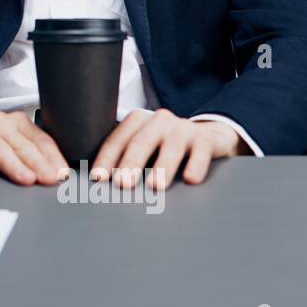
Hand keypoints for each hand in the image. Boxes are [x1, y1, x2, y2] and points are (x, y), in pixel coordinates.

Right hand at [0, 110, 69, 184]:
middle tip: (49, 179)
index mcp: (16, 122)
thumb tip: (58, 177)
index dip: (52, 157)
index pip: (39, 139)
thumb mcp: (10, 151)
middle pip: (21, 143)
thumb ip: (30, 158)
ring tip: (25, 180)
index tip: (63, 174)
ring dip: (12, 164)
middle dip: (37, 163)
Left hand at [90, 108, 241, 190]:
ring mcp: (183, 128)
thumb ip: (124, 158)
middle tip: (123, 184)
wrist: (207, 137)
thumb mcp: (144, 147)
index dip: (107, 158)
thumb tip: (99, 183)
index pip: (118, 140)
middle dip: (131, 163)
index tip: (98, 177)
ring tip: (155, 186)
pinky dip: (196, 165)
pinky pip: (201, 151)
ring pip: (172, 146)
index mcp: (138, 120)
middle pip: (142, 141)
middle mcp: (159, 120)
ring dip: (162, 167)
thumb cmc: (164, 147)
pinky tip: (191, 180)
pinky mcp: (206, 139)